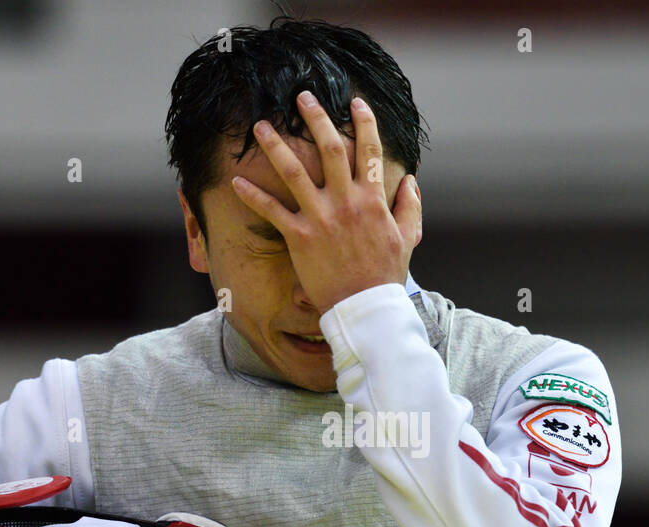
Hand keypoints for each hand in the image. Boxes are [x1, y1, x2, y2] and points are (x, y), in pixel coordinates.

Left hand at [230, 91, 420, 314]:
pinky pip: (272, 212)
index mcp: (373, 200)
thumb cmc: (386, 275)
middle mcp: (346, 202)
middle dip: (316, 118)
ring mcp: (321, 218)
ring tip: (261, 126)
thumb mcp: (408, 238)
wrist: (366, 308)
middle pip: (330, 149)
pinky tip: (236, 181)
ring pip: (294, 172)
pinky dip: (253, 196)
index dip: (364, 122)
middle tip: (302, 97)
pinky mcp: (300, 238)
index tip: (355, 102)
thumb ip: (410, 206)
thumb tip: (411, 181)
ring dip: (276, 146)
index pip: (369, 151)